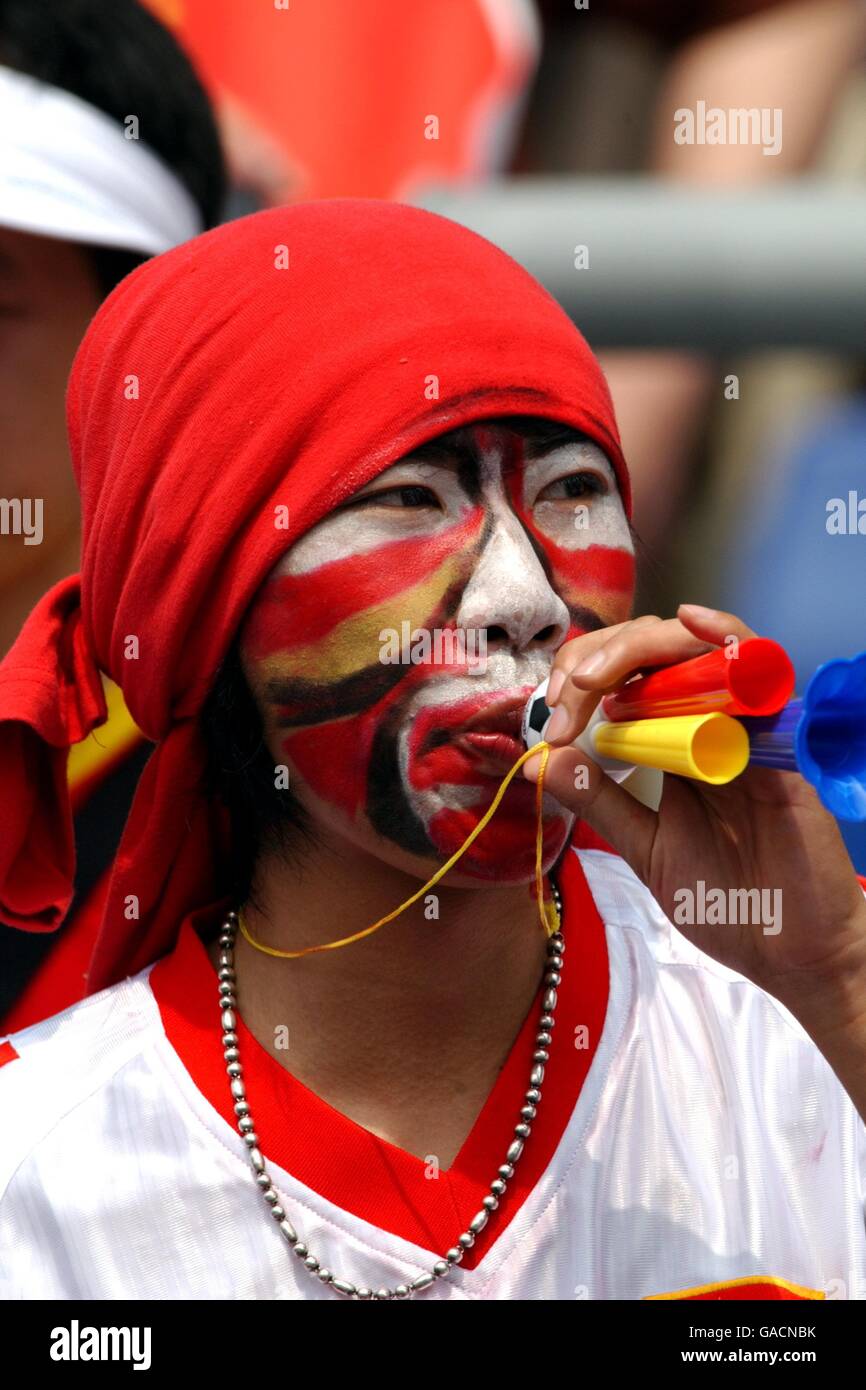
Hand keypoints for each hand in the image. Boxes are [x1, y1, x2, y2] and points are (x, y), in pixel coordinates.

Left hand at [524, 604, 865, 1023]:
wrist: (789, 952)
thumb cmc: (725, 902)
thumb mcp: (646, 849)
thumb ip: (601, 802)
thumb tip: (541, 760)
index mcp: (672, 746)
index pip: (624, 681)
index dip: (582, 679)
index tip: (552, 717)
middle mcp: (707, 725)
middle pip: (653, 653)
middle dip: (599, 658)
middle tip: (568, 693)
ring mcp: (744, 726)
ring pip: (697, 650)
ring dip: (642, 646)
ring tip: (598, 672)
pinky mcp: (779, 737)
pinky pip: (759, 670)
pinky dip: (727, 638)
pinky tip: (692, 623)